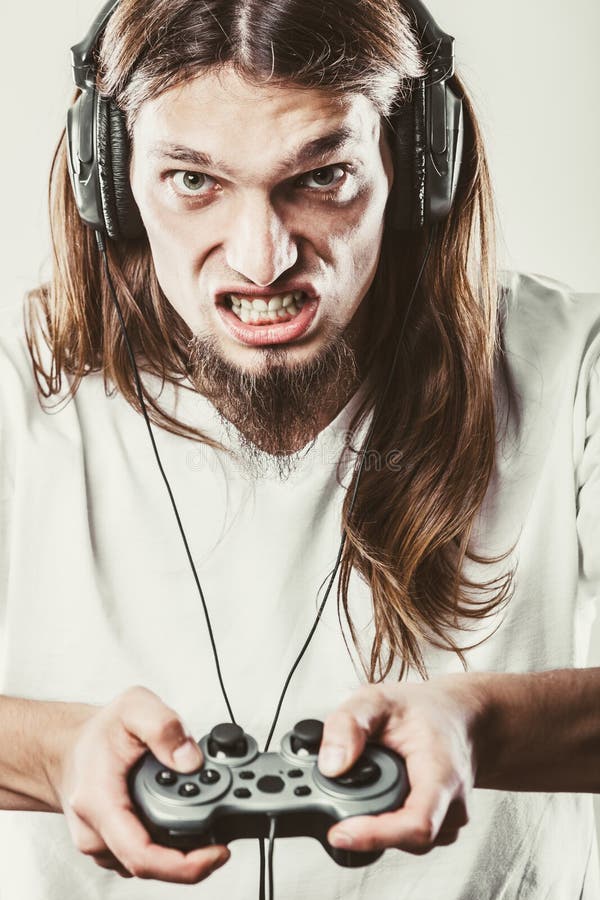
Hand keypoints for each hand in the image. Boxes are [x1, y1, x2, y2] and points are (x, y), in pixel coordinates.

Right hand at [51, 686, 229, 881]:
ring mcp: (104, 846)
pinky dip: (171, 842)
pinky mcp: (114, 849)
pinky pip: (148, 856)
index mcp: (99, 802)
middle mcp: (97, 833)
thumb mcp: (133, 707)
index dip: (185, 865)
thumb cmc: (99, 732)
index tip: (217, 853)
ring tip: (200, 806)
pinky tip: (183, 816)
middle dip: (194, 847)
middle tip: (220, 817)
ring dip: (183, 844)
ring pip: (153, 862)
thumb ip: (164, 726)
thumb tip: (190, 760)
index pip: (141, 855)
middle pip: (154, 863)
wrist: (70, 749)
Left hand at [319, 678, 483, 854]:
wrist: (458, 716)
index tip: (339, 833)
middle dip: (367, 825)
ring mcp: (450, 820)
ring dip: (377, 822)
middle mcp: (453, 804)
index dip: (376, 835)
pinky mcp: (442, 827)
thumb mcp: (376, 700)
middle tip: (337, 799)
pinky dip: (388, 821)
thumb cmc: (424, 709)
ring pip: (405, 841)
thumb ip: (348, 724)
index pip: (416, 824)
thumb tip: (330, 765)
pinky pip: (408, 837)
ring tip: (366, 784)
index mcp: (442, 773)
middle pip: (405, 839)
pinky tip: (382, 794)